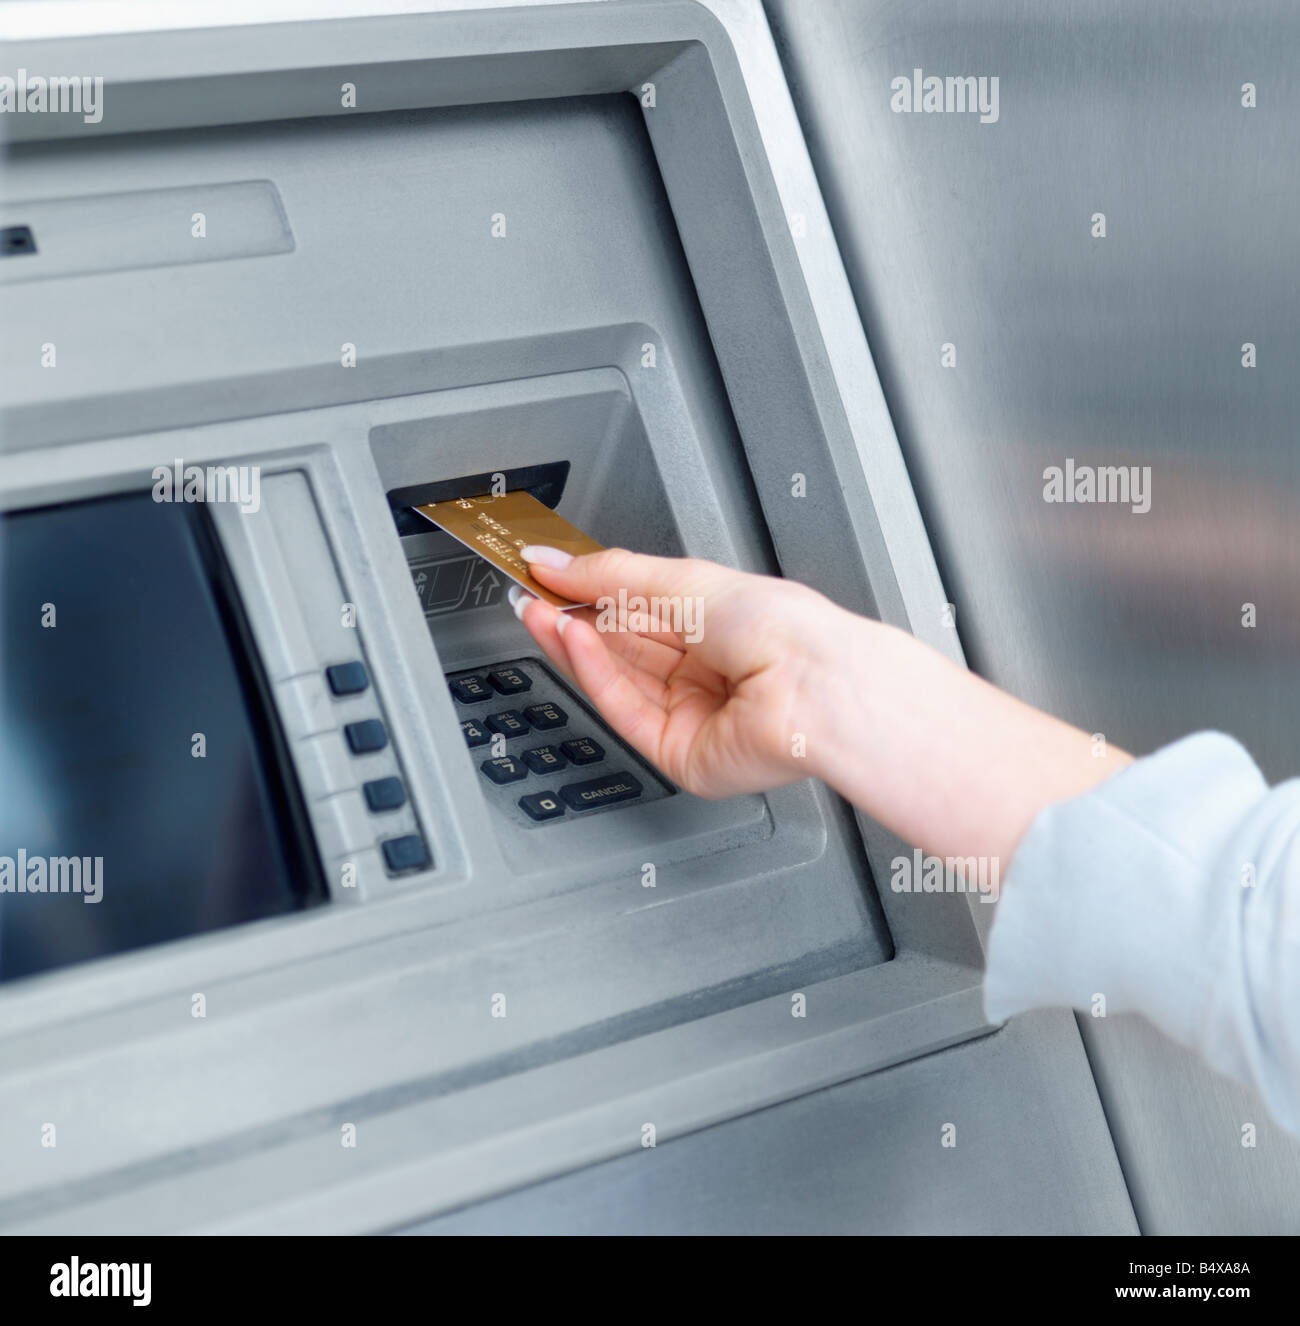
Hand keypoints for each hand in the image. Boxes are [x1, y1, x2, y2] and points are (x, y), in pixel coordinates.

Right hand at [512, 546, 852, 798]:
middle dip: (573, 617)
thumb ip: (611, 574)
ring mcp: (692, 715)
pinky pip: (625, 711)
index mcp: (718, 625)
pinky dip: (593, 675)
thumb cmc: (782, 631)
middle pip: (621, 645)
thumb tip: (554, 561)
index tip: (547, 575)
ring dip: (573, 643)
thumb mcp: (684, 580)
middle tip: (529, 593)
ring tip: (539, 611)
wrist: (813, 688)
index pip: (638, 609)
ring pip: (616, 679)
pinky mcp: (680, 753)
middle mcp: (706, 671)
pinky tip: (571, 640)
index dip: (590, 592)